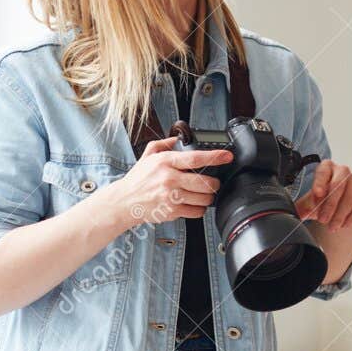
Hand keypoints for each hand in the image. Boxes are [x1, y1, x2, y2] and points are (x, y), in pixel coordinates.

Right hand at [100, 137, 227, 229]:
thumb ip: (164, 144)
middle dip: (214, 183)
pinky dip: (200, 209)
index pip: (195, 158)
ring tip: (203, 194)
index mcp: (165, 162)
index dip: (214, 157)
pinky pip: (197, 211)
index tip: (227, 156)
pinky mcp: (172, 211)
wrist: (124, 201)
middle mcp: (169, 179)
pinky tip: (194, 204)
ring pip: (204, 198)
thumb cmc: (138, 179)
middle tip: (213, 182)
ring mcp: (171, 197)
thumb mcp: (148, 156)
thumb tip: (178, 138)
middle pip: (205, 181)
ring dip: (208, 197)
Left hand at [294, 160, 351, 231]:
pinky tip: (345, 224)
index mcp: (325, 167)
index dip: (320, 182)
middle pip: (339, 183)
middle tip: (323, 220)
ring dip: (342, 212)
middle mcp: (342, 170)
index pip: (323, 171)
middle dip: (331, 204)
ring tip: (333, 226)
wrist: (335, 207)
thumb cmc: (320, 202)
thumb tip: (284, 214)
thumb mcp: (308, 203)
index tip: (317, 195)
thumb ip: (300, 207)